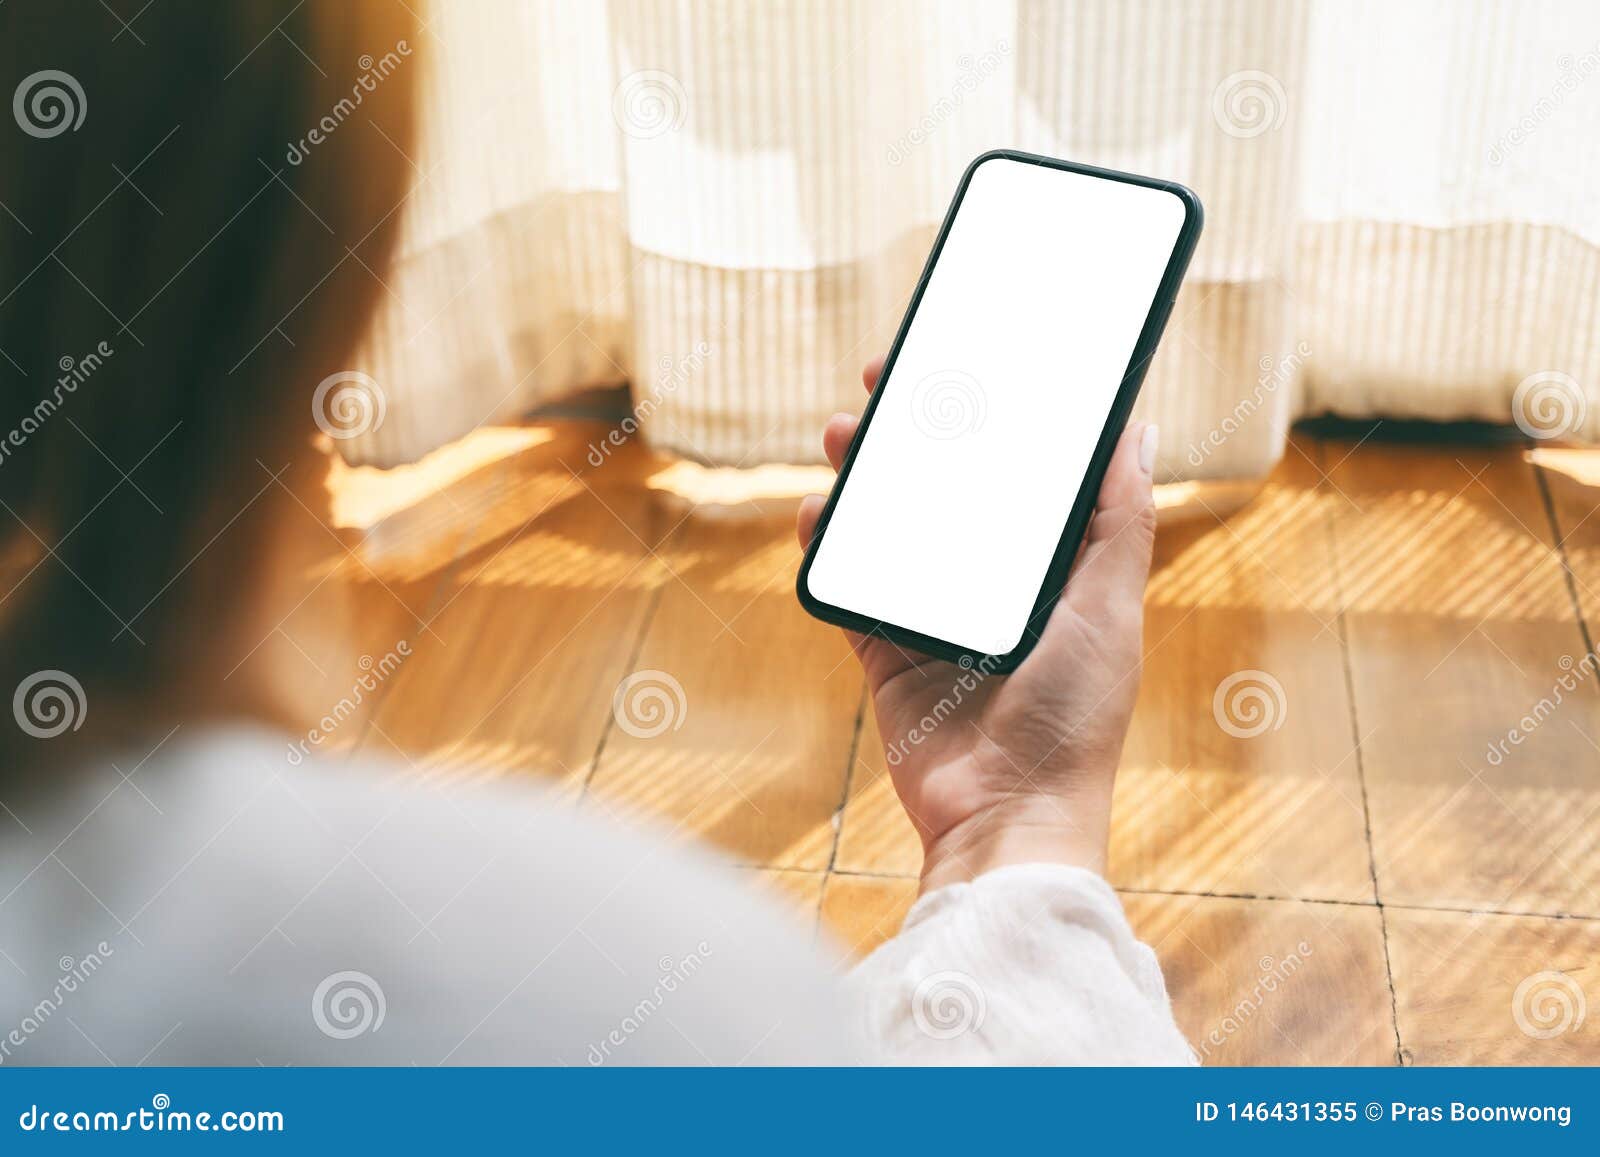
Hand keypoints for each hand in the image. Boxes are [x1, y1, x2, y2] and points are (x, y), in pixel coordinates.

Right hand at [797, 358, 1158, 893]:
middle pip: (944, 490)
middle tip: (883, 385)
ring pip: (890, 527)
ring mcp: (933, 617)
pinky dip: (827, 546)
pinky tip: (816, 512)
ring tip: (841, 435)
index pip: (1014, 475)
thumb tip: (1138, 429)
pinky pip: (849, 588)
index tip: (961, 365)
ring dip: (864, 477)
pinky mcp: (885, 652)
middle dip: (912, 434)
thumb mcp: (1109, 608)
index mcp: (1048, 570)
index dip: (987, 418)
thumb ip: (1118, 522)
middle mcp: (989, 587)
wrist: (1006, 816)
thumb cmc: (1072, 718)